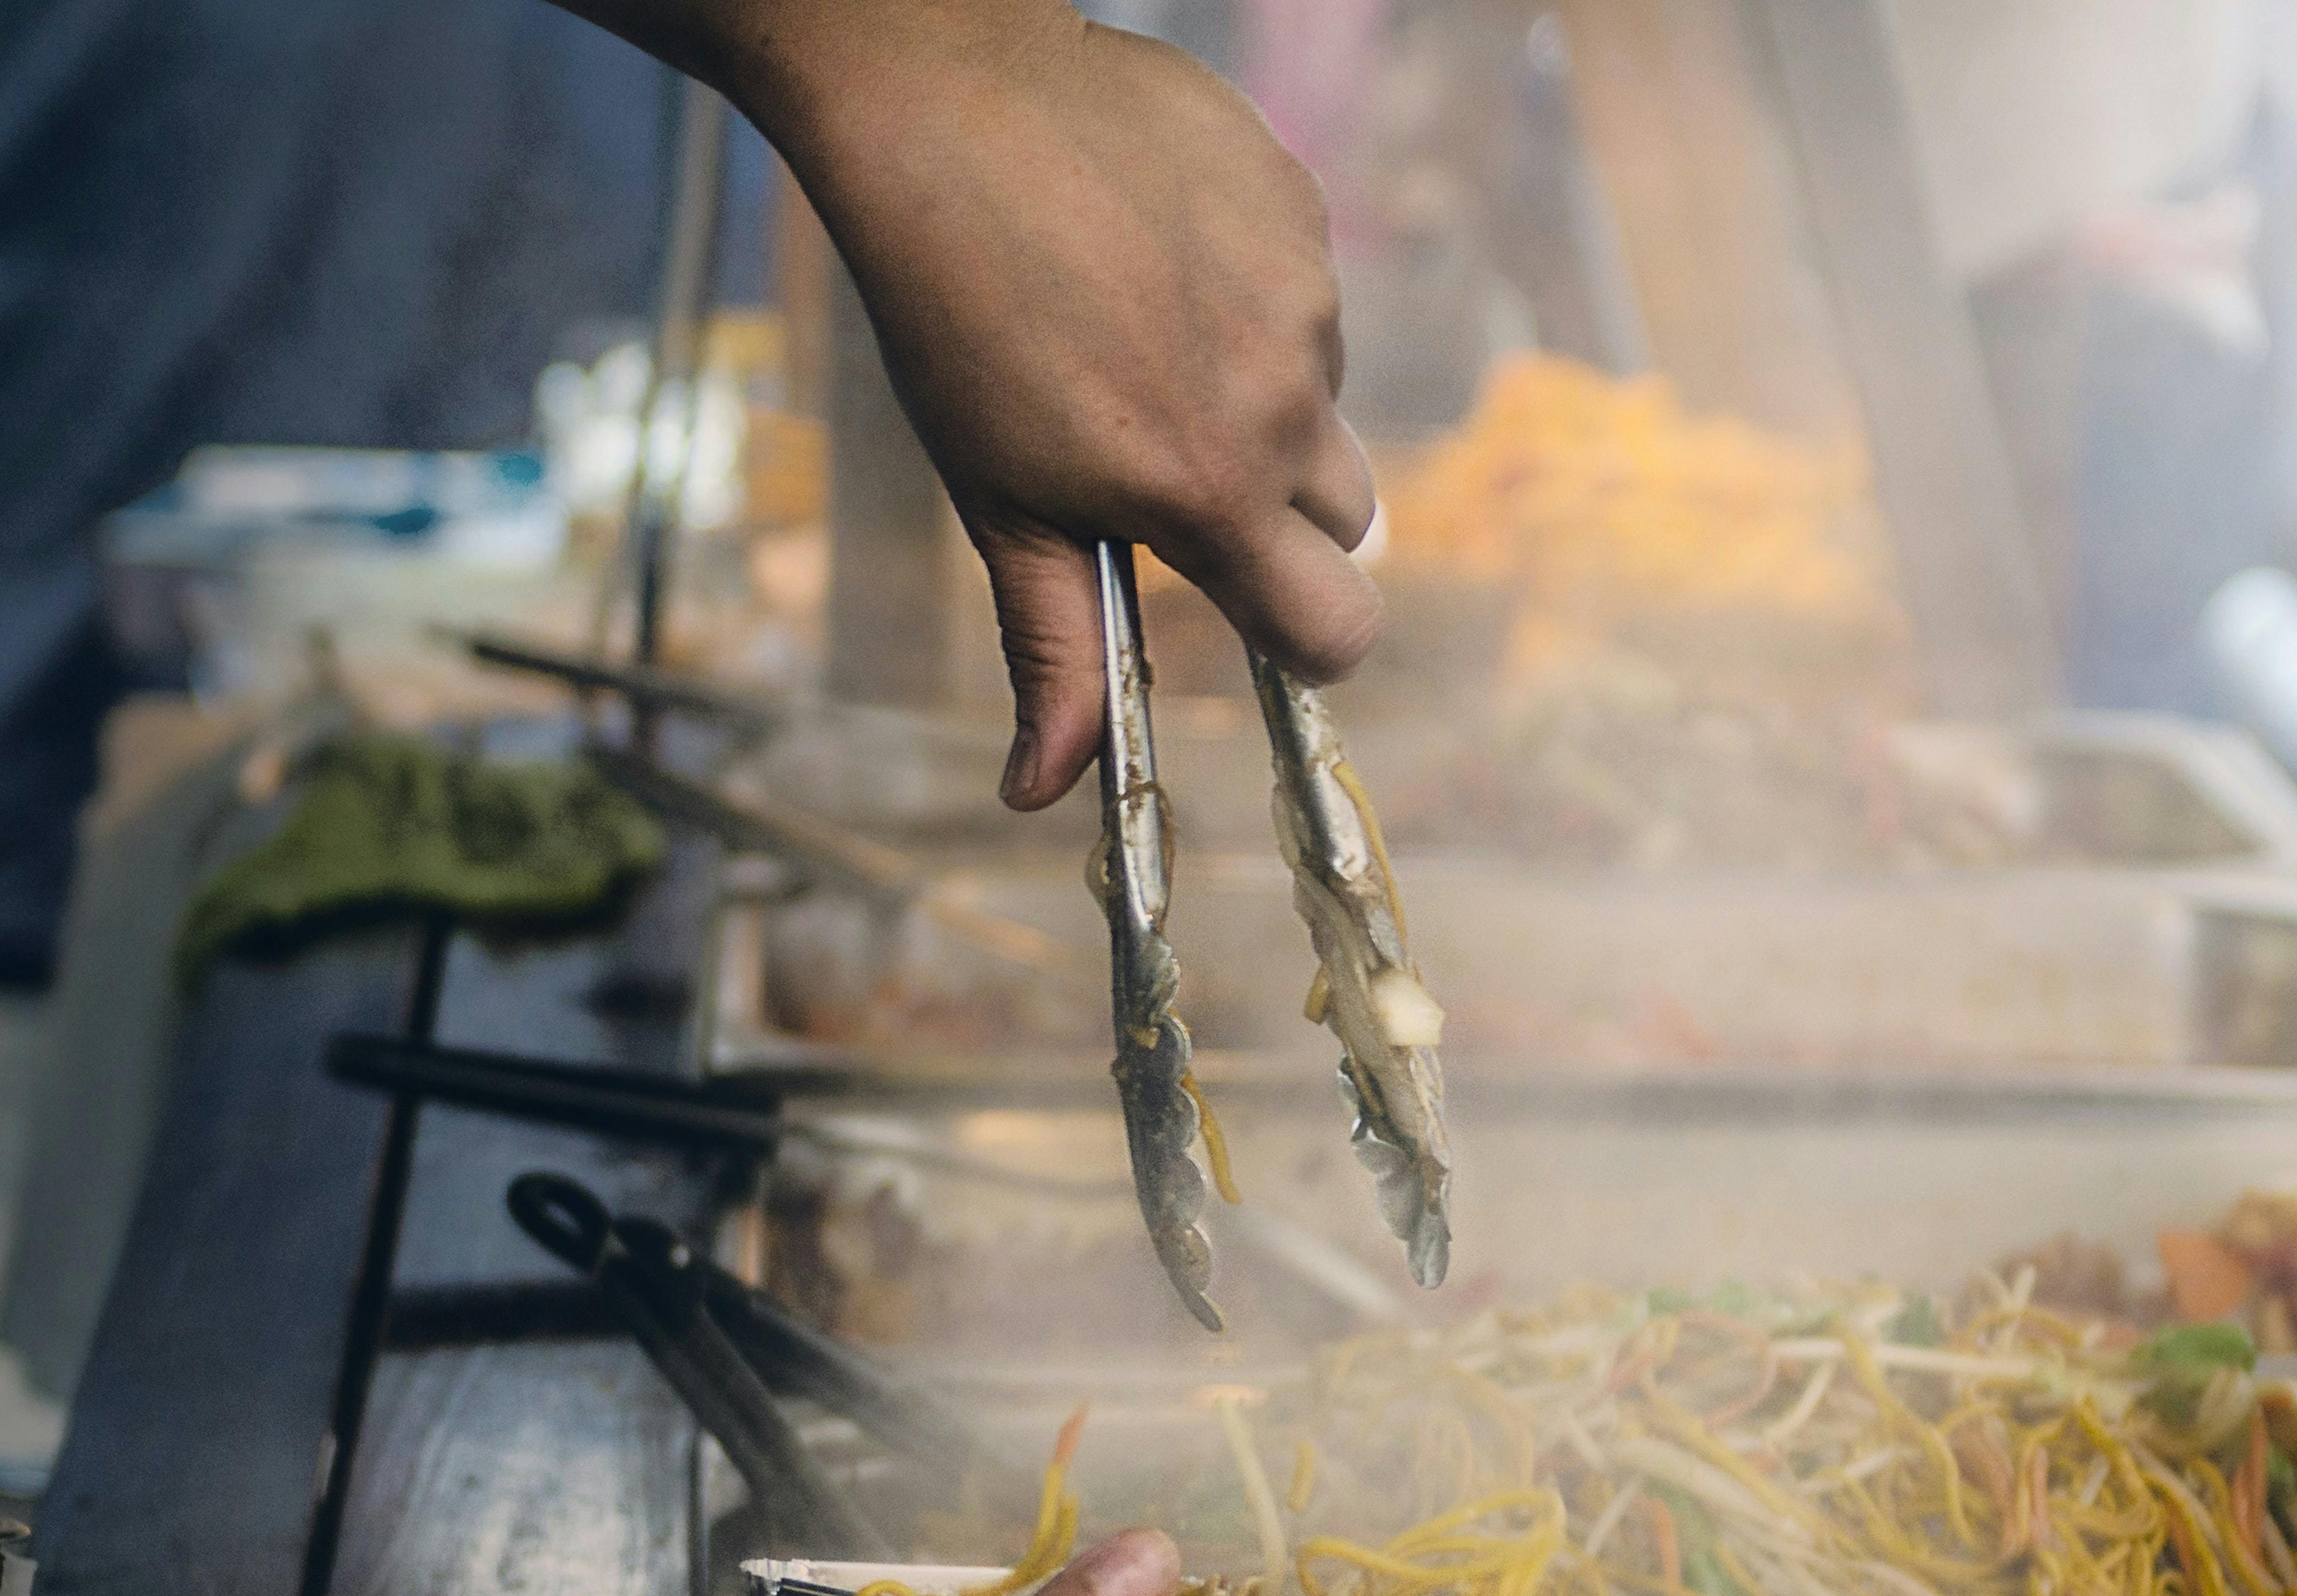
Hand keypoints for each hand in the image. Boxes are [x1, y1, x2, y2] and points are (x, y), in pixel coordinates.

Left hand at [559, 0, 1385, 807]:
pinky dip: (1248, 291)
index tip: (1266, 619)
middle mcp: (1282, 399)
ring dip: (1253, 391)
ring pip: (1318, 393)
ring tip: (1135, 328)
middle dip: (1282, 515)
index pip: (1340, 625)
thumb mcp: (996, 497)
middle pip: (1348, 517)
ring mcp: (1304, 297)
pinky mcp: (1303, 208)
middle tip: (1177, 465)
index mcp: (1208, 490)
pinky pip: (1304, 288)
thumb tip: (1042, 791)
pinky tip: (1153, 251)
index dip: (1313, 643)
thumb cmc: (953, 314)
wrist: (948, 103)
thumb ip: (1053, 645)